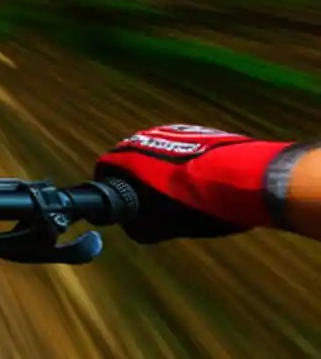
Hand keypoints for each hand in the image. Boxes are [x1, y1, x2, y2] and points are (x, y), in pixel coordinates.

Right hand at [94, 124, 291, 242]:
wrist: (253, 177)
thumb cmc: (203, 203)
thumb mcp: (168, 225)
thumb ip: (143, 226)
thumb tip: (131, 228)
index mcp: (134, 159)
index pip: (106, 165)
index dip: (107, 183)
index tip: (114, 199)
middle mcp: (149, 138)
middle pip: (128, 153)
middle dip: (132, 174)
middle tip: (145, 199)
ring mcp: (175, 131)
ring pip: (154, 148)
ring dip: (156, 166)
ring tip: (173, 190)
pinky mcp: (198, 130)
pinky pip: (177, 145)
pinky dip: (178, 160)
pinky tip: (197, 178)